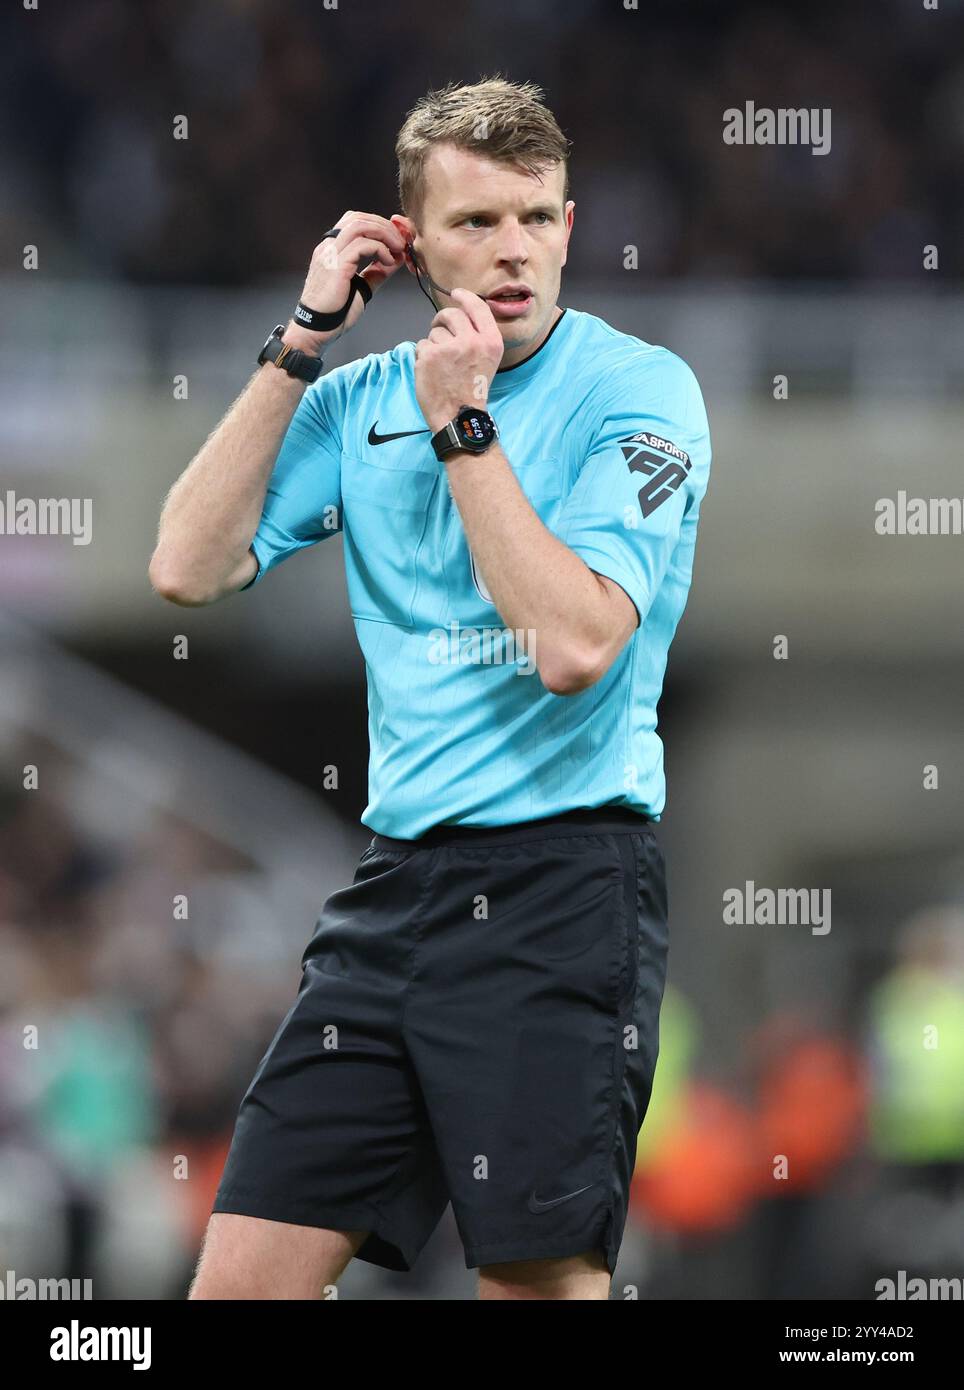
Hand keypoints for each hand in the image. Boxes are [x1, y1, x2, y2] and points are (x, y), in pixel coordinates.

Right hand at [287, 211, 406, 352]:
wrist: (317, 330)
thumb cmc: (336, 313)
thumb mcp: (362, 287)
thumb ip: (377, 272)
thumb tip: (395, 260)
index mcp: (331, 249)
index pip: (354, 221)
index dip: (377, 224)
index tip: (395, 238)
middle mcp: (328, 247)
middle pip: (358, 218)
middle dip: (384, 226)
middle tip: (401, 241)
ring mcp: (330, 254)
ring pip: (360, 225)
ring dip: (384, 233)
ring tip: (398, 248)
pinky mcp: (336, 265)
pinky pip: (362, 245)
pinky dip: (380, 249)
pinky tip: (389, 261)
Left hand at [414, 289, 503, 433]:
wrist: (460, 417)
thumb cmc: (472, 390)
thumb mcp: (488, 360)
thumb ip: (478, 336)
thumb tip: (461, 314)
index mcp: (491, 341)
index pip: (477, 307)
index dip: (464, 297)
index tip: (455, 293)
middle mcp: (472, 341)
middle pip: (451, 314)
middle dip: (442, 319)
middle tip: (439, 329)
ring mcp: (449, 347)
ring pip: (434, 332)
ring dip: (433, 344)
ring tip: (441, 365)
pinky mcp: (429, 355)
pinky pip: (421, 344)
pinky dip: (423, 356)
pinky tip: (431, 371)